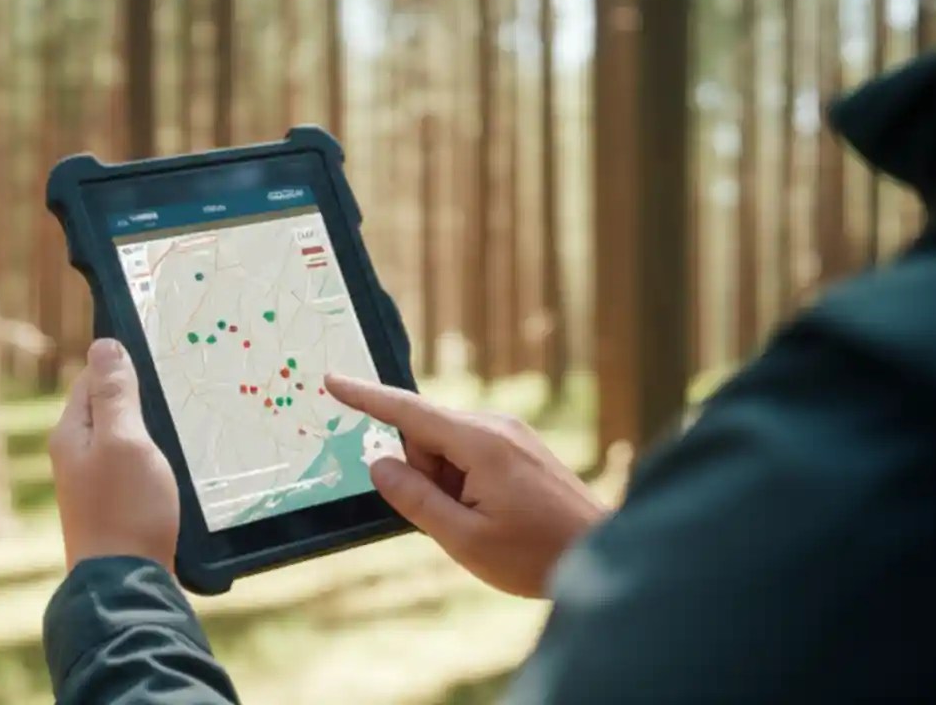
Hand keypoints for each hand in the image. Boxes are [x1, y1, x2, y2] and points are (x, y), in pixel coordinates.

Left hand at [49, 339, 179, 571]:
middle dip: (137, 396)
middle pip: (107, 408)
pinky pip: (133, 467)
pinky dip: (152, 459)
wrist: (127, 584)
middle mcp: (76, 456)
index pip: (92, 378)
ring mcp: (94, 484)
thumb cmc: (126, 509)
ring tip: (179, 428)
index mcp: (71, 433)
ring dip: (148, 430)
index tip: (160, 362)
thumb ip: (115, 394)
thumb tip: (103, 345)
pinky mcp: (115, 506)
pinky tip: (173, 466)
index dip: (123, 367)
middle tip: (176, 392)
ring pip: (123, 439)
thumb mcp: (125, 440)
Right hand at [325, 374, 605, 597]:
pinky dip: (466, 484)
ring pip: (448, 450)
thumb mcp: (462, 538)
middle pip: (426, 438)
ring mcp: (512, 434)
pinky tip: (496, 515)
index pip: (407, 411)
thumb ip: (414, 498)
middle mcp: (496, 426)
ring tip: (486, 523)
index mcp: (480, 442)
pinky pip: (471, 456)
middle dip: (424, 476)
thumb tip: (380, 464)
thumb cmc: (536, 554)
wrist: (603, 555)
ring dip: (448, 485)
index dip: (365, 397)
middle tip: (458, 521)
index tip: (332, 380)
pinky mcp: (521, 447)